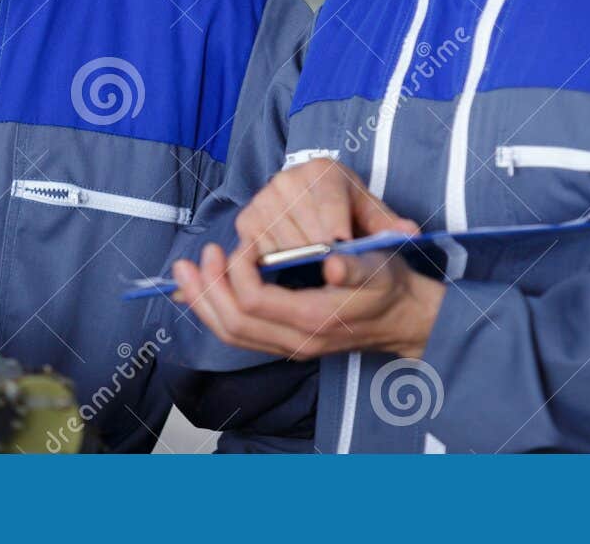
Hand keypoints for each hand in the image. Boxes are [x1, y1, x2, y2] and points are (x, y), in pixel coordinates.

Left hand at [171, 241, 444, 360]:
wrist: (403, 318)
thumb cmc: (389, 286)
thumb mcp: (379, 268)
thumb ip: (355, 266)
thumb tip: (333, 262)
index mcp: (314, 320)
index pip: (255, 303)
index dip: (238, 272)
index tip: (241, 244)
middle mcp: (296, 341)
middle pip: (234, 325)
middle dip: (207, 291)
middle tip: (195, 257)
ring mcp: (289, 346)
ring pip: (232, 334)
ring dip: (204, 302)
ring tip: (185, 273)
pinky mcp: (286, 341)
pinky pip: (240, 334)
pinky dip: (216, 312)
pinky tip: (204, 290)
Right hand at [232, 158, 417, 253]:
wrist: (321, 210)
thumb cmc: (351, 215)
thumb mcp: (373, 217)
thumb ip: (390, 225)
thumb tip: (409, 233)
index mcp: (322, 171)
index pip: (328, 204)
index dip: (336, 231)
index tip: (342, 249)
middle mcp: (287, 179)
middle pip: (303, 228)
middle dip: (321, 255)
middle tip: (334, 271)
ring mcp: (263, 198)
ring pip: (281, 244)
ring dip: (299, 264)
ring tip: (316, 271)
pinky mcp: (246, 220)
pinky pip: (259, 252)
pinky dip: (276, 265)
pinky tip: (293, 271)